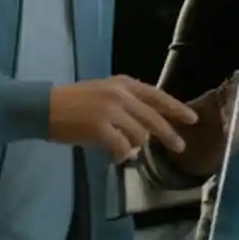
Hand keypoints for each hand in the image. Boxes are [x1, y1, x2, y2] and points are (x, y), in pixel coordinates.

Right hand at [49, 75, 197, 163]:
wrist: (46, 106)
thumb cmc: (74, 101)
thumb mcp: (105, 92)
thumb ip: (127, 104)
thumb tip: (146, 128)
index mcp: (123, 84)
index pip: (157, 96)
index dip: (176, 108)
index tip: (192, 119)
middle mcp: (121, 95)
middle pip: (154, 118)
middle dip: (169, 134)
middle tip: (180, 146)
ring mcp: (111, 111)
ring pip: (139, 136)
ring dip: (133, 147)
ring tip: (120, 148)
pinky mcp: (101, 128)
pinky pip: (122, 148)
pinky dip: (120, 155)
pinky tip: (114, 156)